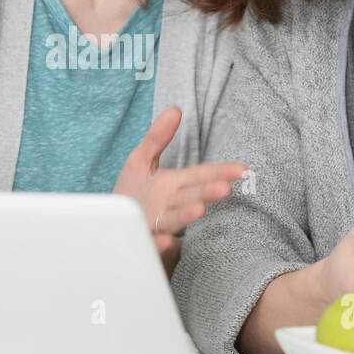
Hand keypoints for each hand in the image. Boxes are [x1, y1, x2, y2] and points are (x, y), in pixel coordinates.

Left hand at [112, 106, 246, 253]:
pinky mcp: (141, 240)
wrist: (112, 226)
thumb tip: (175, 109)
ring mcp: (156, 224)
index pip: (199, 175)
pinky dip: (159, 244)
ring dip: (186, 215)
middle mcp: (169, 205)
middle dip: (207, 192)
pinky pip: (150, 243)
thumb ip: (157, 137)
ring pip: (174, 220)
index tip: (242, 169)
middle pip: (191, 197)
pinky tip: (165, 242)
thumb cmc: (133, 193)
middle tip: (225, 188)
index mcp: (173, 185)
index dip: (219, 171)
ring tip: (200, 210)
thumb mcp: (141, 160)